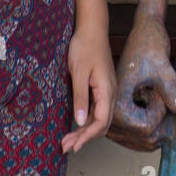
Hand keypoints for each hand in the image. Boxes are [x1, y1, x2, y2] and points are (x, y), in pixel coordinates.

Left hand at [62, 26, 116, 153]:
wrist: (92, 29)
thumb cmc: (84, 47)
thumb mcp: (79, 72)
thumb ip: (80, 97)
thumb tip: (81, 121)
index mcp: (107, 90)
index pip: (101, 122)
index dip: (87, 136)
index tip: (73, 146)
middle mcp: (110, 93)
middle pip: (101, 124)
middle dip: (85, 138)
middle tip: (66, 146)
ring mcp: (107, 91)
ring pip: (99, 118)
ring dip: (85, 131)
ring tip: (67, 140)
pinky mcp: (101, 87)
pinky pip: (97, 110)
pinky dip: (87, 120)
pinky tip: (76, 125)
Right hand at [107, 10, 175, 151]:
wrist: (143, 34)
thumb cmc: (149, 45)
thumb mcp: (162, 66)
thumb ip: (172, 88)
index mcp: (116, 106)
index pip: (146, 129)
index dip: (160, 110)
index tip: (157, 88)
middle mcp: (112, 117)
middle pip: (148, 139)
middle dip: (161, 119)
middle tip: (157, 92)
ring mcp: (118, 121)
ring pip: (148, 140)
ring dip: (159, 122)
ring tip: (154, 96)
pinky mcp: (125, 120)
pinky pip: (145, 135)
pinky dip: (155, 123)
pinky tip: (155, 103)